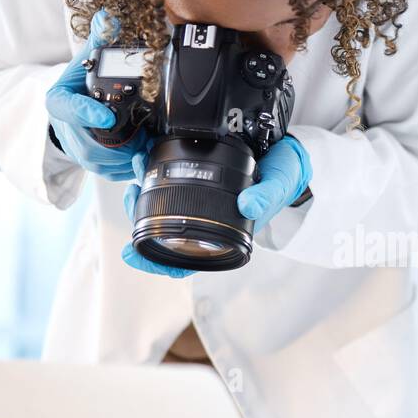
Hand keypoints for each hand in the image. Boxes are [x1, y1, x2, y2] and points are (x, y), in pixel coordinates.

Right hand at [45, 10, 145, 180]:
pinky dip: (131, 168)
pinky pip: (112, 174)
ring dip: (129, 156)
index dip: (85, 113)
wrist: (74, 108)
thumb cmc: (82, 83)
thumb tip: (109, 17)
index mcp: (60, 101)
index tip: (106, 116)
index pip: (67, 108)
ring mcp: (78, 152)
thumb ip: (99, 39)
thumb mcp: (88, 57)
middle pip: (90, 144)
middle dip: (121, 143)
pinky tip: (146, 155)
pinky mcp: (93, 166)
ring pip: (103, 163)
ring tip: (149, 143)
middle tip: (145, 135)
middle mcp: (66, 130)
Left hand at [117, 136, 310, 277]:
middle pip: (163, 235)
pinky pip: (168, 185)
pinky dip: (152, 174)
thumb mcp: (279, 185)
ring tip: (135, 175)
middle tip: (131, 197)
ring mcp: (200, 203)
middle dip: (140, 220)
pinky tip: (144, 161)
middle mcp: (207, 222)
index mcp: (225, 235)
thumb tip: (247, 206)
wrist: (287, 154)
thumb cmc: (283, 176)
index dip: (158, 264)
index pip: (186, 261)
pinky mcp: (196, 180)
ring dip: (142, 196)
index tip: (132, 255)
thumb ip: (266, 197)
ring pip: (161, 210)